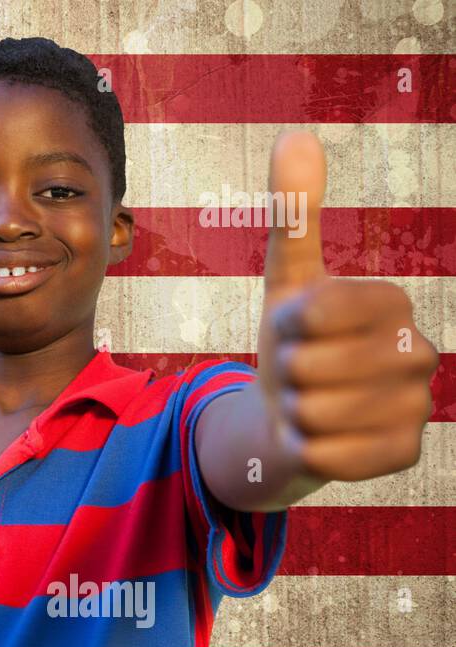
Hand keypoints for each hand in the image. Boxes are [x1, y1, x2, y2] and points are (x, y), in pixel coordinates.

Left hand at [256, 131, 438, 481]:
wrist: (289, 417)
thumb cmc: (293, 342)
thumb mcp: (286, 278)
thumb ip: (294, 213)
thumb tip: (296, 134)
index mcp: (393, 302)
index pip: (318, 310)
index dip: (287, 324)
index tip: (295, 328)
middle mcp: (419, 352)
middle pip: (310, 366)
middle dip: (283, 374)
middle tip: (298, 374)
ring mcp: (418, 407)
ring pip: (318, 412)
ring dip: (292, 412)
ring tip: (307, 404)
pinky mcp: (404, 455)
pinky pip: (336, 456)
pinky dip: (308, 450)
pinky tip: (318, 439)